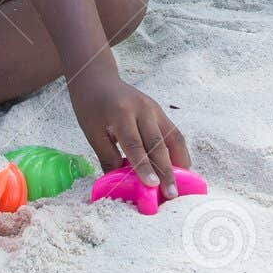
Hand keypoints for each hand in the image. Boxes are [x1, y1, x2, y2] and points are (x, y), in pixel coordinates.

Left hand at [69, 73, 190, 198]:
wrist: (97, 78)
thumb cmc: (90, 106)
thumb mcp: (92, 132)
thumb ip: (108, 157)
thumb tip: (123, 184)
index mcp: (121, 112)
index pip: (134, 144)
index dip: (143, 166)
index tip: (152, 185)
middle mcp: (143, 108)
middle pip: (158, 143)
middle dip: (166, 171)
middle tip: (171, 194)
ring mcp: (155, 108)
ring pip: (173, 138)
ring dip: (179, 162)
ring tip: (182, 185)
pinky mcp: (160, 112)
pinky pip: (173, 134)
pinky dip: (178, 152)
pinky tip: (179, 169)